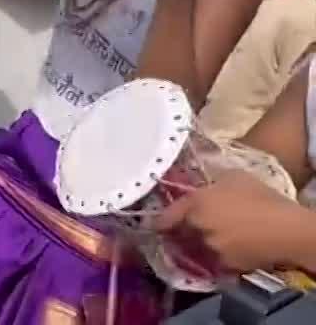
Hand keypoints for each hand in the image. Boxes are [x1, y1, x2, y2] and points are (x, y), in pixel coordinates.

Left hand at [153, 170, 304, 272]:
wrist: (288, 230)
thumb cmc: (263, 198)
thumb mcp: (234, 178)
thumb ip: (211, 184)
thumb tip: (202, 188)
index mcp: (195, 204)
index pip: (165, 218)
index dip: (160, 221)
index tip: (156, 224)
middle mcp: (196, 228)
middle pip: (180, 234)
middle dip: (183, 232)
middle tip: (192, 228)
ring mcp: (210, 249)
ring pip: (198, 248)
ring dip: (202, 244)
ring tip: (219, 238)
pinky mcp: (226, 266)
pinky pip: (216, 261)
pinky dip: (220, 256)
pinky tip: (234, 248)